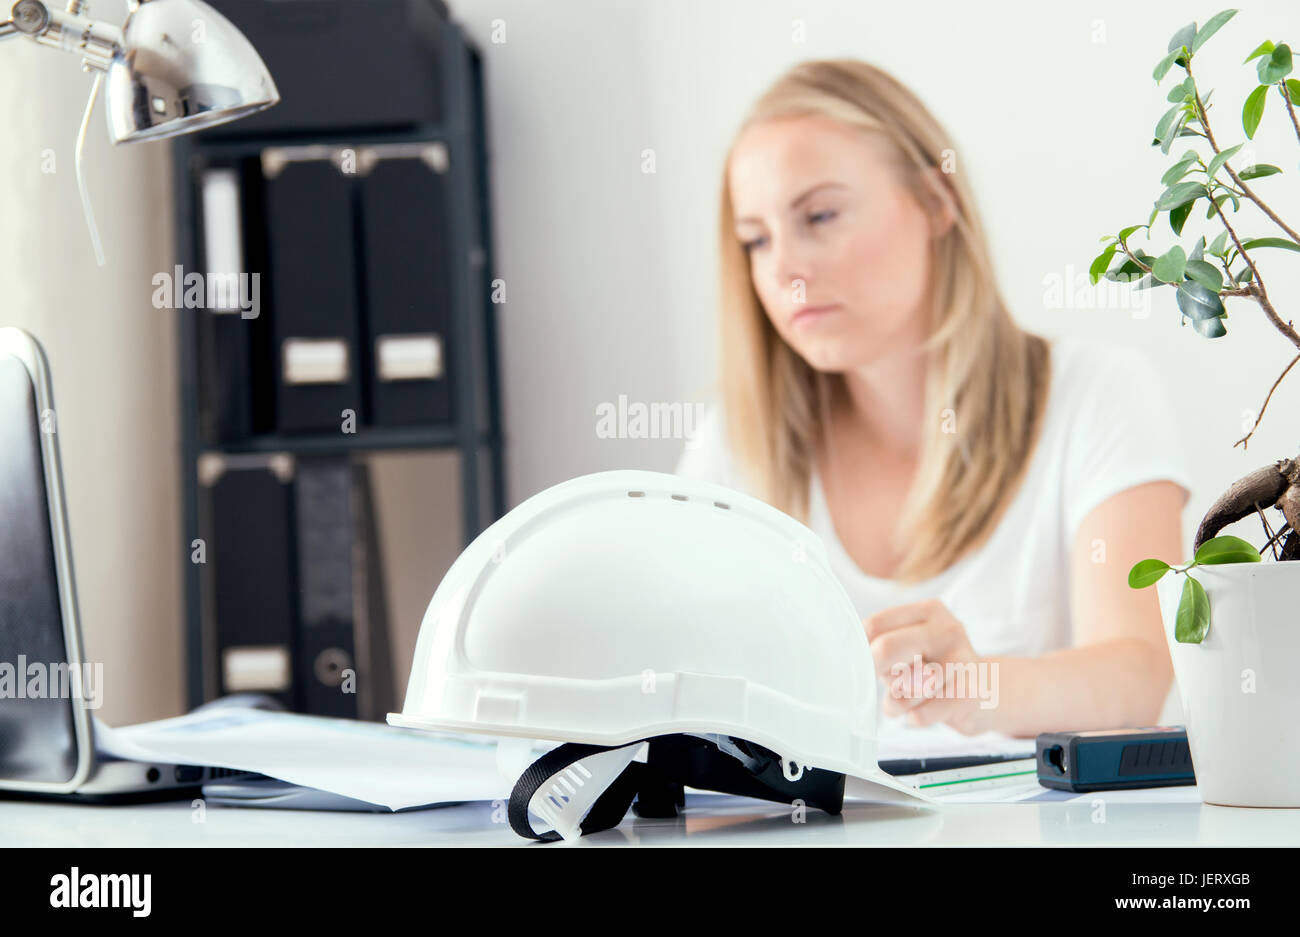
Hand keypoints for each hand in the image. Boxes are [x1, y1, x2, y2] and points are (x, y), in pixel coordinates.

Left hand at [863, 598, 999, 734]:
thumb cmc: (937, 667)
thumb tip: (856, 658)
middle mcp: (948, 630)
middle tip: (889, 681)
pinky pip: (919, 716)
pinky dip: (914, 718)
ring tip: (910, 699)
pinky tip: (925, 711)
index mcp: (930, 611)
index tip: (871, 662)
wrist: (990, 693)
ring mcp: (962, 663)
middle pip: (884, 649)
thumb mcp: (914, 644)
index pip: (874, 625)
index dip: (863, 650)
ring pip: (901, 690)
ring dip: (896, 703)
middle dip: (878, 673)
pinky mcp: (968, 696)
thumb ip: (884, 644)